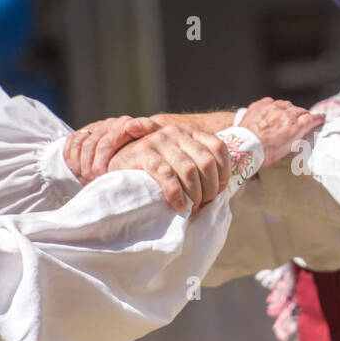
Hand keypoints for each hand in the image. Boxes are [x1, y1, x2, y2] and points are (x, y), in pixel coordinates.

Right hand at [65, 116, 160, 182]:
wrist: (140, 144)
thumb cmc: (148, 148)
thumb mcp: (152, 140)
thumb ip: (146, 130)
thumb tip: (132, 125)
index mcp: (122, 125)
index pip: (105, 145)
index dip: (101, 163)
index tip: (103, 176)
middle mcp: (107, 124)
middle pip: (90, 147)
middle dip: (90, 167)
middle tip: (93, 181)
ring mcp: (95, 128)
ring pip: (79, 145)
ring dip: (80, 164)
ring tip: (86, 178)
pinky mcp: (84, 133)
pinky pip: (71, 142)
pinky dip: (71, 157)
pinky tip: (77, 168)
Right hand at [106, 124, 230, 213]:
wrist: (116, 170)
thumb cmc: (153, 172)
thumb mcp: (178, 163)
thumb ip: (197, 167)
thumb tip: (223, 187)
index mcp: (188, 132)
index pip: (218, 148)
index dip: (223, 173)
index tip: (220, 191)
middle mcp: (174, 132)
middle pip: (206, 162)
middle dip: (209, 188)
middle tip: (203, 204)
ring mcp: (158, 141)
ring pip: (189, 170)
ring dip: (194, 194)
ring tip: (191, 208)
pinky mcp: (142, 154)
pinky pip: (167, 174)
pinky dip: (176, 193)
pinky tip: (177, 205)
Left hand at [241, 98, 323, 165]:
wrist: (243, 148)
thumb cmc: (263, 153)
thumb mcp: (287, 148)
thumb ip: (299, 135)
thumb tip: (307, 128)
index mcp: (292, 127)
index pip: (310, 118)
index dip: (316, 118)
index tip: (320, 118)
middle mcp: (283, 114)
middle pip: (298, 110)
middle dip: (300, 115)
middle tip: (298, 121)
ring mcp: (271, 108)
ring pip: (285, 104)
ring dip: (287, 110)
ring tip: (282, 118)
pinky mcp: (260, 105)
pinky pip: (271, 101)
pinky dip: (273, 107)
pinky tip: (271, 114)